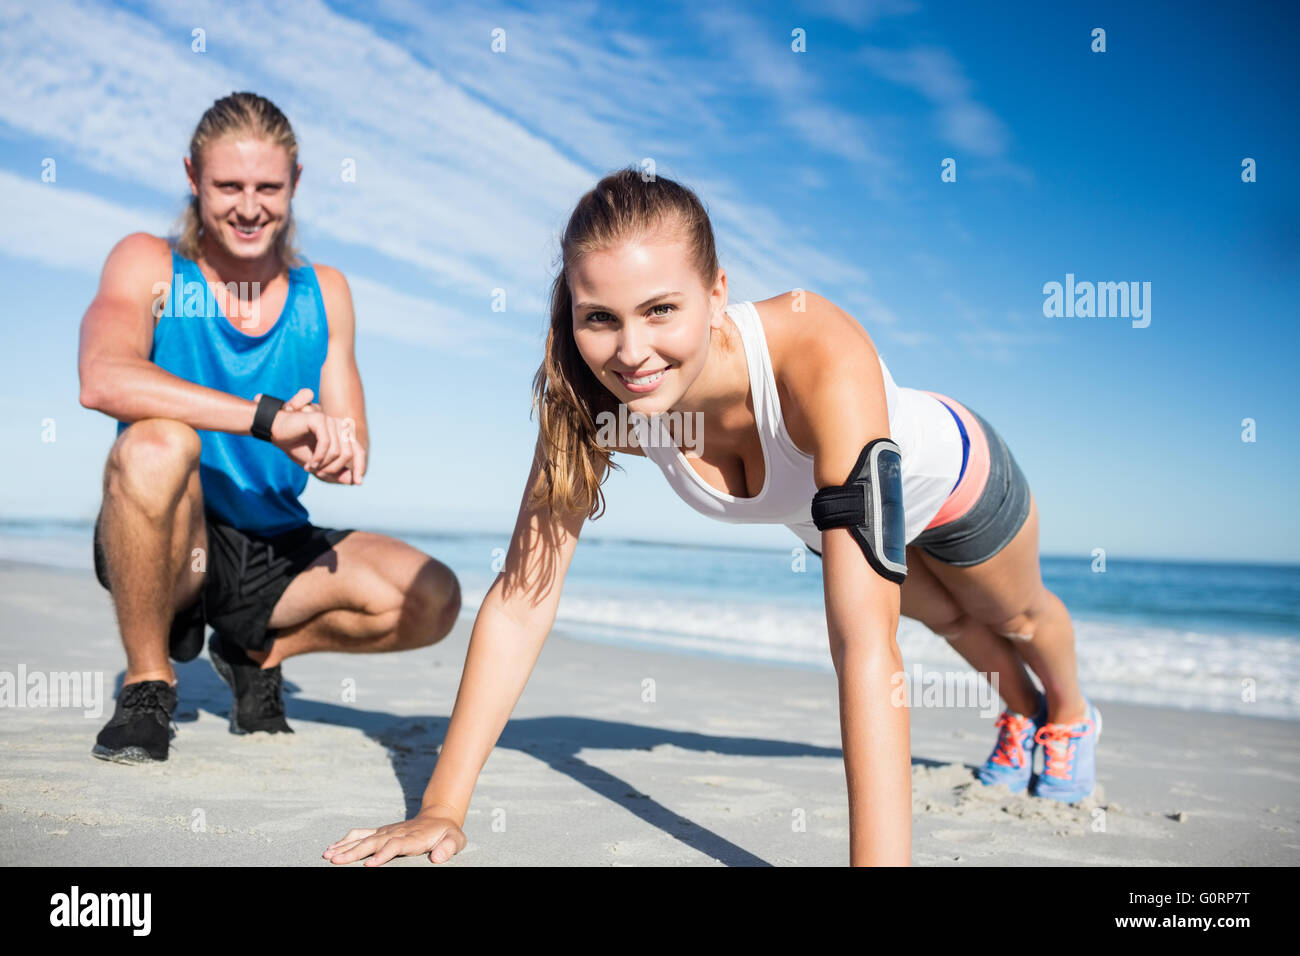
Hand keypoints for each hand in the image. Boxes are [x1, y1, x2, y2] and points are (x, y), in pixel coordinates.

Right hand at [258, 389, 364, 484]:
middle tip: (318, 473)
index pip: (358, 451)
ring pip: (337, 451)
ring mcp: (330, 420)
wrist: (277, 432)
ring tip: (310, 468)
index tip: (357, 483)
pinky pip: (326, 443)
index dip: (360, 467)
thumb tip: (352, 481)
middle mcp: (340, 425)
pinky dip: (318, 457)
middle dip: (333, 469)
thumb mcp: (319, 465)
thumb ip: (335, 472)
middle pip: (347, 454)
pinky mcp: (319, 419)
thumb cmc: (298, 447)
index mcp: (343, 434)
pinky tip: (309, 464)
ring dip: (323, 464)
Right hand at [323, 809, 466, 865]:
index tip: (369, 865)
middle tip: (335, 861)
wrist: (439, 817)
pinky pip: (362, 834)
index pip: (395, 845)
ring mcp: (387, 831)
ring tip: (328, 855)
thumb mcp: (456, 840)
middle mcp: (396, 833)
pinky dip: (346, 840)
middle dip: (354, 852)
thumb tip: (438, 857)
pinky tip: (332, 847)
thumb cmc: (447, 833)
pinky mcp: (382, 831)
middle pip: (373, 842)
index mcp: (413, 838)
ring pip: (363, 838)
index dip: (382, 854)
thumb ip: (449, 847)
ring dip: (345, 847)